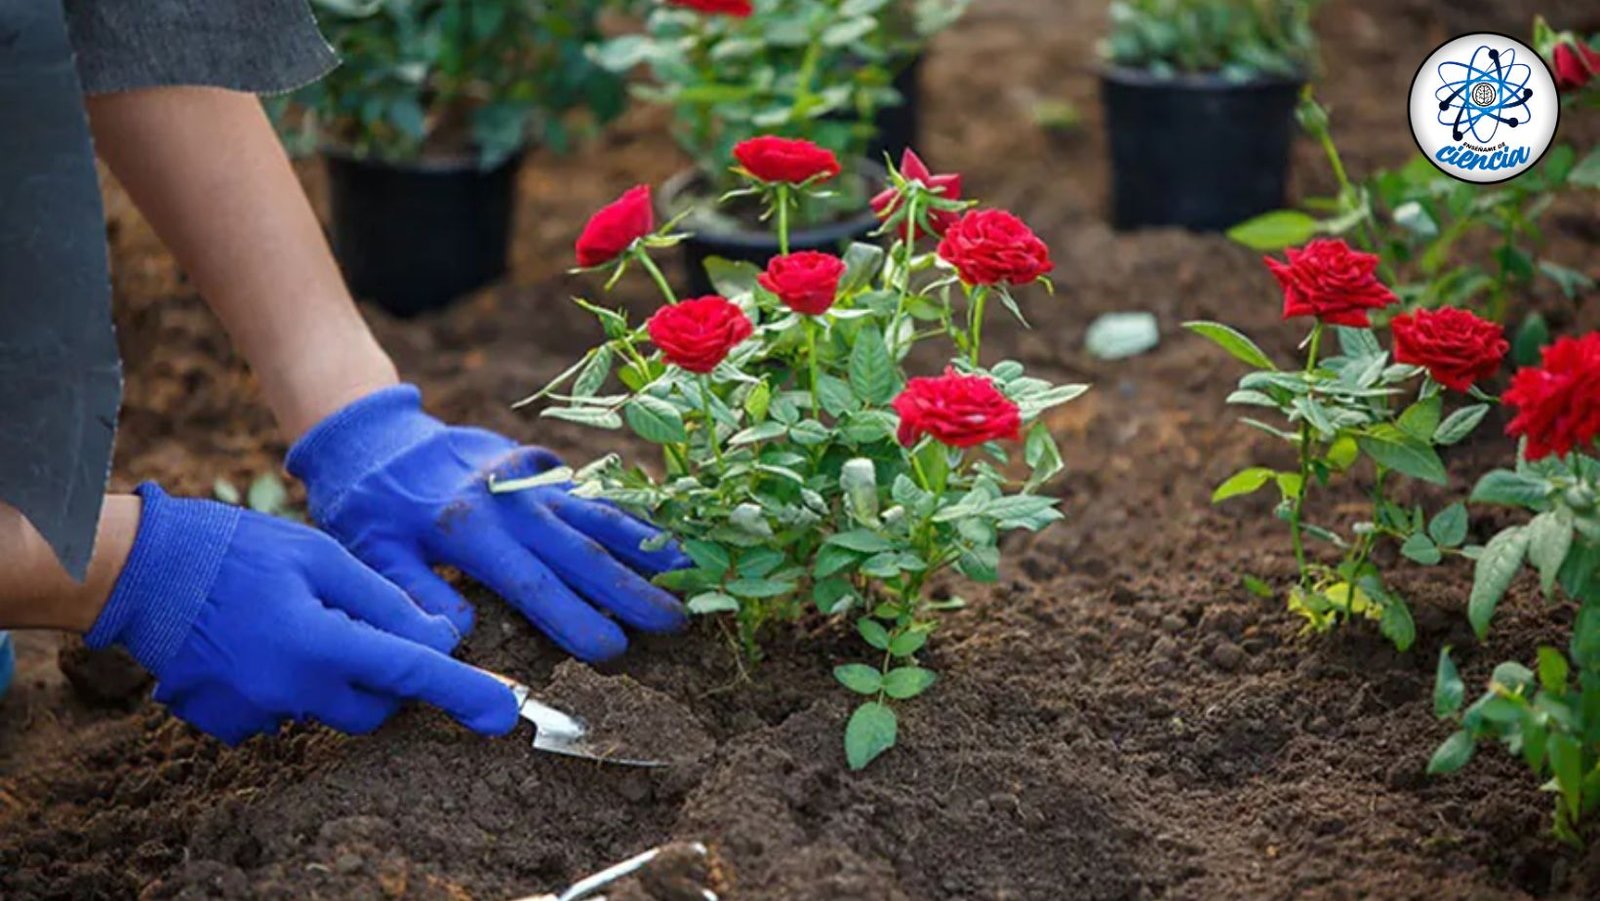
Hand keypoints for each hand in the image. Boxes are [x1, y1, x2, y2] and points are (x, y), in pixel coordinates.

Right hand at [87, 484, 517, 744]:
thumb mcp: (319, 556)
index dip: (464, 692)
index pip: (411, 674)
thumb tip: (440, 638)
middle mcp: (291, 690)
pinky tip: (260, 642)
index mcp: (319, 642)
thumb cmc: (236, 549)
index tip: (504, 713)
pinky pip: (283, 712)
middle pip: (375, 708)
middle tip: (362, 625)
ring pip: (329, 708)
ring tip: (294, 619)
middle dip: (387, 677)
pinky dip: (289, 683)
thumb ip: (383, 601)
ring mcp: (256, 713)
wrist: (141, 570)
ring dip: (334, 674)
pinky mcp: (229, 722)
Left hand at [286, 385, 687, 661]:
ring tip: (687, 570)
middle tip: (677, 622)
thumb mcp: (370, 552)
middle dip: (632, 590)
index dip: (575, 618)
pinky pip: (591, 493)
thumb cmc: (369, 505)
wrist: (377, 434)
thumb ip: (412, 592)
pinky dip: (628, 514)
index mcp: (469, 530)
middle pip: (581, 552)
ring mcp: (530, 481)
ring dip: (643, 545)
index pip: (533, 584)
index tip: (614, 652)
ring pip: (596, 516)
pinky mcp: (540, 468)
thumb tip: (456, 636)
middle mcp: (511, 503)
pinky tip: (660, 531)